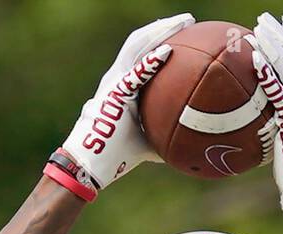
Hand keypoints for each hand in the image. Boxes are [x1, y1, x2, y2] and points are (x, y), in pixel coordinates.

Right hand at [60, 13, 193, 189]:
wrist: (90, 165)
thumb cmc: (117, 156)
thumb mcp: (149, 143)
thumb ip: (166, 136)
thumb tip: (191, 145)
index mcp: (123, 85)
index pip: (142, 52)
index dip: (160, 38)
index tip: (182, 32)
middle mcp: (117, 77)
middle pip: (141, 41)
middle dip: (164, 27)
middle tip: (188, 20)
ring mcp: (114, 83)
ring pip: (137, 46)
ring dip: (160, 31)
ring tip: (183, 22)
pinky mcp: (114, 94)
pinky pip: (136, 73)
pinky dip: (152, 61)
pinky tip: (169, 51)